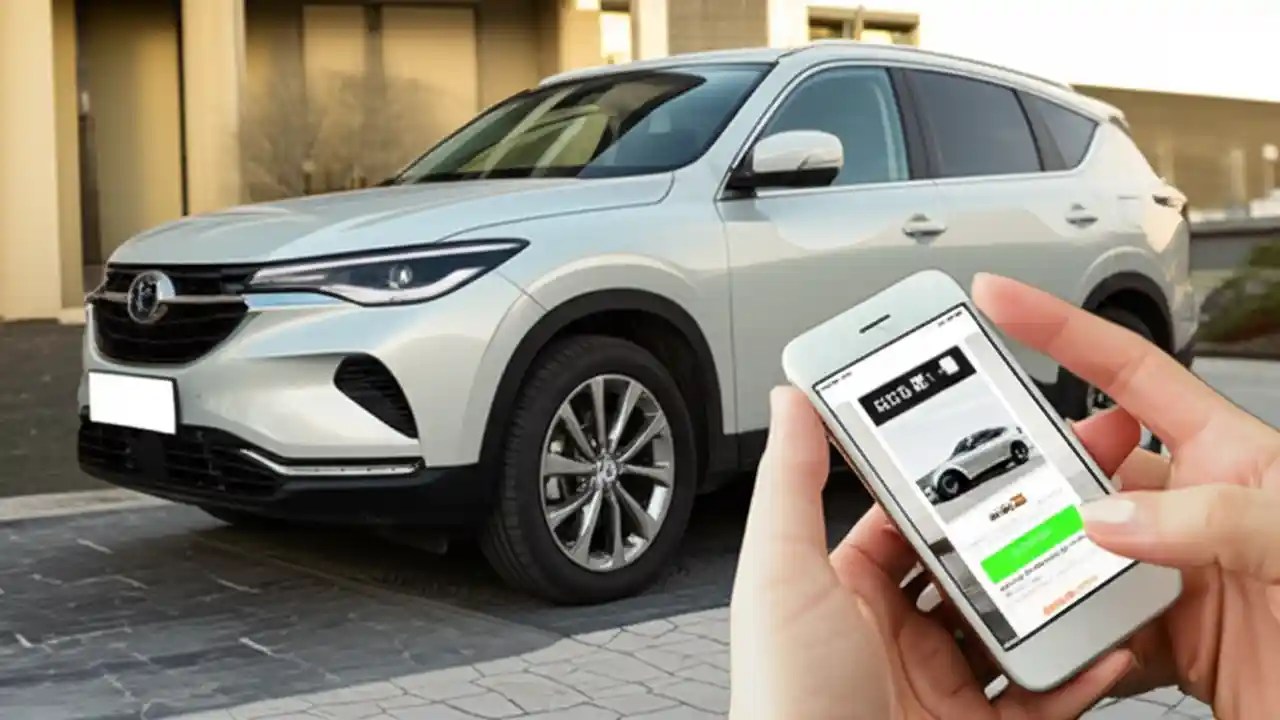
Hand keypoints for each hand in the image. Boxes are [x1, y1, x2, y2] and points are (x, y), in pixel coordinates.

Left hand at [729, 386, 1133, 718]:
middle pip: (971, 568)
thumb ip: (790, 483)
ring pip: (1014, 626)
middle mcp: (894, 634)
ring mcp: (940, 684)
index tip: (992, 446)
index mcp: (845, 590)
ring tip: (1095, 558)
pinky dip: (1079, 671)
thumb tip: (792, 399)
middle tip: (1064, 496)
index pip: (903, 519)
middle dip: (1016, 534)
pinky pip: (1045, 696)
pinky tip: (1103, 640)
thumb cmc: (786, 699)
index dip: (945, 484)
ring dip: (1054, 596)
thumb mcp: (781, 573)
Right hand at [974, 274, 1279, 718]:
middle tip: (1007, 480)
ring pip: (1076, 547)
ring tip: (1032, 567)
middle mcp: (1192, 508)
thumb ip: (1212, 518)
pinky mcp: (1164, 636)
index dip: (1060, 329)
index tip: (1001, 300)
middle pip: (1086, 466)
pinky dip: (1069, 632)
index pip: (1130, 372)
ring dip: (1049, 560)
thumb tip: (1110, 519)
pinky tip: (1070, 635)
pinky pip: (1092, 623)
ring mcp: (1173, 571)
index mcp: (1229, 454)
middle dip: (1039, 468)